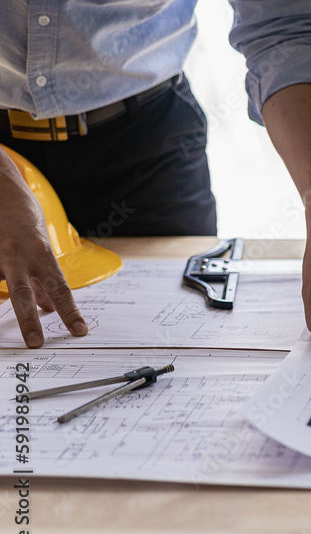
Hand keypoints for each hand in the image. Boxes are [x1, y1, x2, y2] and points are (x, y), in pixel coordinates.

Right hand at [0, 151, 86, 346]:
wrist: (0, 189)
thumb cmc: (24, 222)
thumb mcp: (42, 249)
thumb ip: (43, 280)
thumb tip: (49, 308)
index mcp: (42, 254)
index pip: (60, 288)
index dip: (70, 312)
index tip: (79, 331)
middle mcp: (19, 255)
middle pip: (26, 292)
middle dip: (30, 320)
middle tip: (36, 344)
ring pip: (1, 285)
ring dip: (10, 304)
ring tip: (10, 321)